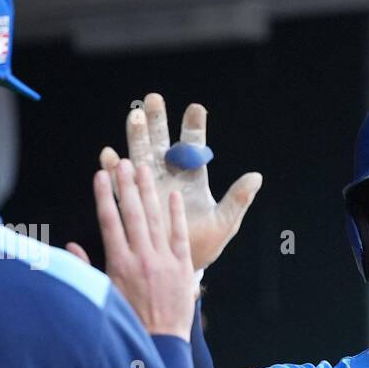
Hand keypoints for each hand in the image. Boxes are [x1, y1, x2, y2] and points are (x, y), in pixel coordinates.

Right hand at [93, 158, 194, 339]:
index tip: (100, 175)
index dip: (105, 196)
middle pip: (132, 214)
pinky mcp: (183, 268)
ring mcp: (164, 262)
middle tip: (122, 161)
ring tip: (144, 169)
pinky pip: (180, 236)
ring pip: (155, 219)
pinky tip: (173, 196)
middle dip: (126, 185)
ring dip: (149, 192)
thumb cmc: (128, 322)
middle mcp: (141, 258)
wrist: (159, 344)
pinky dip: (177, 216)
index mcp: (119, 264)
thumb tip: (71, 245)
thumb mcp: (102, 296)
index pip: (109, 221)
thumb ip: (86, 269)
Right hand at [100, 93, 261, 270]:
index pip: (193, 145)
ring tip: (134, 117)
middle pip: (161, 142)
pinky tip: (111, 154)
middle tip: (153, 100)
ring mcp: (147, 186)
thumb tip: (257, 177)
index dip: (194, 126)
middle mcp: (168, 175)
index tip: (196, 108)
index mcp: (191, 177)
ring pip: (139, 154)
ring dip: (136, 136)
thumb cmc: (205, 244)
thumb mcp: (224, 223)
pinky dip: (114, 168)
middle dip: (157, 121)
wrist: (180, 267)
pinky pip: (120, 182)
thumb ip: (238, 200)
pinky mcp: (131, 201)